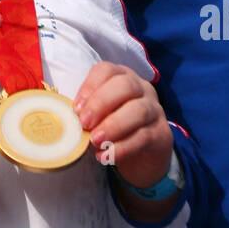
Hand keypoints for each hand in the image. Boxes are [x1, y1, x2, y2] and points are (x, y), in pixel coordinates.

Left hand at [74, 62, 173, 192]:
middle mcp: (141, 89)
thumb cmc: (115, 129)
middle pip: (125, 85)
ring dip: (113, 125)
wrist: (143, 157)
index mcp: (122, 78)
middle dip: (101, 103)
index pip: (107, 70)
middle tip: (85, 124)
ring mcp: (155, 110)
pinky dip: (122, 147)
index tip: (76, 109)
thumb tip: (66, 119)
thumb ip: (87, 114)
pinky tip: (106, 156)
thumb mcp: (100, 117)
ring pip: (138, 110)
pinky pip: (144, 137)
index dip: (90, 87)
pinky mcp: (162, 134)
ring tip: (95, 141)